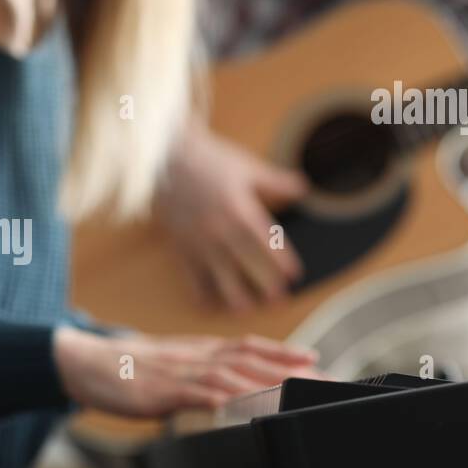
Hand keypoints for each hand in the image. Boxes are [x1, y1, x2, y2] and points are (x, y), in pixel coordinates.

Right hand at [53, 326, 321, 417]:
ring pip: (231, 372)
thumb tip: (230, 392)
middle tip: (324, 380)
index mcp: (199, 351)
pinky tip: (242, 404)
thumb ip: (200, 379)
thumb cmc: (128, 371)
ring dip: (267, 381)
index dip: (284, 352)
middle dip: (291, 369)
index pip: (250, 348)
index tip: (317, 360)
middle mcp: (195, 356)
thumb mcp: (171, 371)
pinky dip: (222, 397)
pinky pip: (196, 392)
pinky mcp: (160, 389)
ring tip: (297, 390)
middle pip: (251, 359)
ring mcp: (179, 371)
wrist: (84, 363)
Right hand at [159, 130, 306, 309]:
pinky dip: (197, 290)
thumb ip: (275, 181)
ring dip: (232, 293)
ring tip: (244, 310)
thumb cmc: (208, 159)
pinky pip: (189, 273)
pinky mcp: (179, 243)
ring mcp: (198, 239)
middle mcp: (220, 229)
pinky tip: (207, 305)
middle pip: (246, 262)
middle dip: (263, 282)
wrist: (164, 157)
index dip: (281, 259)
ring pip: (218, 273)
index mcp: (240, 209)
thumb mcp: (246, 167)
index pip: (266, 240)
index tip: (293, 275)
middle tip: (278, 301)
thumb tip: (303, 188)